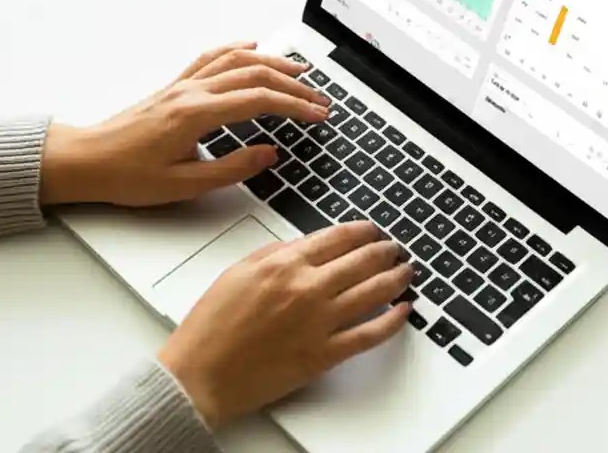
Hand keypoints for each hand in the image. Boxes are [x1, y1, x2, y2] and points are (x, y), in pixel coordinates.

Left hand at [40, 41, 329, 205]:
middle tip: (319, 98)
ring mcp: (182, 85)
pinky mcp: (175, 87)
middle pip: (254, 75)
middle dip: (293, 84)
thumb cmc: (127, 176)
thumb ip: (231, 169)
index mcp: (196, 115)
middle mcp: (191, 92)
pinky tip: (251, 47)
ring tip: (299, 70)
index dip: (294, 106)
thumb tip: (269, 154)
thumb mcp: (184, 185)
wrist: (86, 161)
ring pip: (236, 61)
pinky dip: (236, 50)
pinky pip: (211, 58)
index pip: (259, 101)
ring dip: (272, 62)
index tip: (318, 115)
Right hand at [157, 221, 412, 427]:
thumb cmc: (210, 328)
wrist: (200, 376)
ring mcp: (319, 321)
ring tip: (407, 271)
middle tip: (396, 248)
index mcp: (284, 264)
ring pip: (374, 292)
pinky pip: (370, 334)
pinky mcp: (325, 354)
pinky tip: (403, 311)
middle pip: (362, 260)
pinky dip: (392, 321)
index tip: (373, 230)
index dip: (362, 231)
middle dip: (386, 251)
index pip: (337, 237)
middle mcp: (307, 288)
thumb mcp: (236, 273)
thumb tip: (303, 246)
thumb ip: (272, 254)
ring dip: (397, 278)